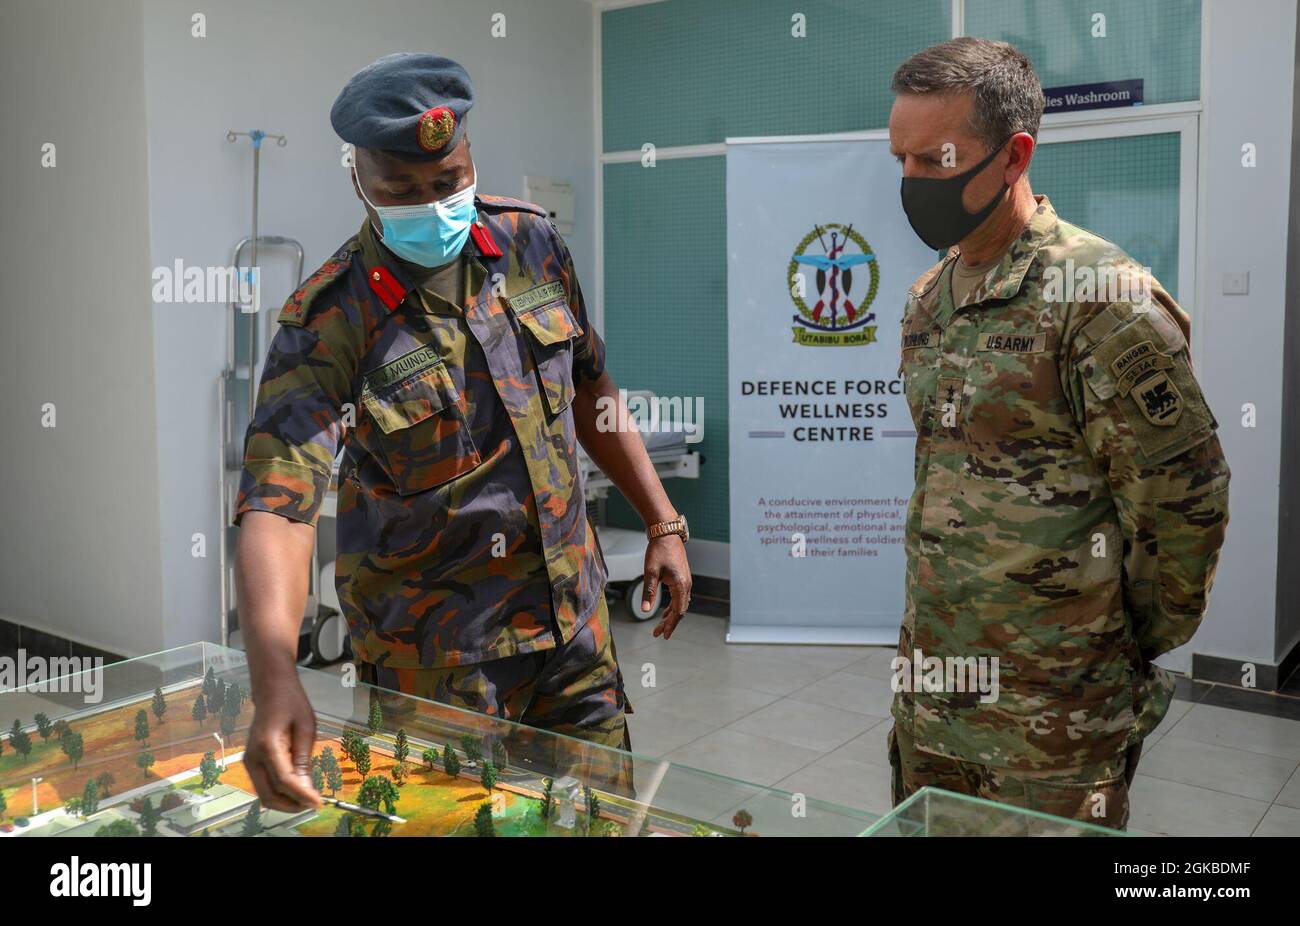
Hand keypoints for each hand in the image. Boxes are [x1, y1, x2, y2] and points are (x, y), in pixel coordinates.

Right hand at [243, 669, 321, 811]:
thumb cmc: (291, 704)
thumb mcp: (306, 728)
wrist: (272, 691)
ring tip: (307, 798)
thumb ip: (303, 759)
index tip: (318, 802)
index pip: (283, 779)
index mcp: (267, 745)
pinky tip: (296, 789)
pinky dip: (278, 793)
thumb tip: (306, 787)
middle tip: (313, 803)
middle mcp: (253, 757)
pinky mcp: (251, 763)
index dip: (301, 795)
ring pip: (264, 794)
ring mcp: (249, 761)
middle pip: (269, 794)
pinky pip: (263, 786)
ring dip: (284, 802)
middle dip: (291, 804)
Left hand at [642, 534, 691, 638]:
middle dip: (669, 623)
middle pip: (680, 610)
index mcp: (681, 584)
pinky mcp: (682, 577)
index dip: (671, 624)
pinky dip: (672, 606)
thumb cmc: (658, 550)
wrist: (666, 533)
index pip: (678, 611)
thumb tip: (645, 610)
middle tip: (658, 633)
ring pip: (680, 604)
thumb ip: (648, 592)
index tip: (664, 634)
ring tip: (660, 625)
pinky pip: (679, 596)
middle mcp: (686, 584)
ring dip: (670, 615)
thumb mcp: (650, 572)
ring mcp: (685, 580)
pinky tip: (664, 611)